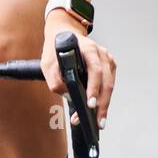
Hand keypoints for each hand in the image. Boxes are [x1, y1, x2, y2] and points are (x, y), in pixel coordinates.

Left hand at [40, 10, 115, 129]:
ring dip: (104, 104)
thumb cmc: (56, 49)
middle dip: (102, 104)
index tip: (90, 104)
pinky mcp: (109, 66)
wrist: (63, 35)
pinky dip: (104, 98)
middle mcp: (101, 53)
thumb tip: (68, 94)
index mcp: (88, 49)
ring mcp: (107, 59)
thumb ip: (54, 80)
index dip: (94, 88)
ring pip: (110, 86)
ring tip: (98, 121)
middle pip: (106, 82)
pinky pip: (109, 85)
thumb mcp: (48, 63)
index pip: (95, 70)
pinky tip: (98, 110)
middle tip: (98, 122)